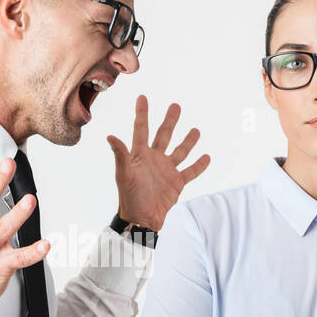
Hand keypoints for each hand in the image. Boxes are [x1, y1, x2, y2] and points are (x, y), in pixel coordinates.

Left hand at [107, 94, 209, 230]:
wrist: (142, 220)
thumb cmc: (130, 197)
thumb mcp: (124, 174)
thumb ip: (120, 155)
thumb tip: (110, 136)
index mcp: (139, 155)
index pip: (141, 129)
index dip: (142, 113)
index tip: (143, 97)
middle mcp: (154, 160)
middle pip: (163, 135)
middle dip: (170, 120)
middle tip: (176, 106)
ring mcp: (166, 171)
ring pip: (180, 151)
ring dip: (188, 141)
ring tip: (196, 130)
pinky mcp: (176, 183)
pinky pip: (190, 171)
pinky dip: (199, 165)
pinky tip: (207, 156)